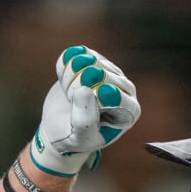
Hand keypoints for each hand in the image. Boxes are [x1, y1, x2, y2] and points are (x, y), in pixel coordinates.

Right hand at [30, 45, 139, 175]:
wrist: (61, 128)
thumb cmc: (75, 138)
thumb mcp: (80, 138)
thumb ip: (84, 120)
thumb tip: (85, 90)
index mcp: (129, 111)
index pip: (120, 96)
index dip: (108, 94)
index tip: (99, 92)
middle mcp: (124, 88)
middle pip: (101, 75)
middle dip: (78, 87)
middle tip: (71, 101)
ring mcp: (109, 72)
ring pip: (88, 61)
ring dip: (70, 78)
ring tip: (69, 96)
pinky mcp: (93, 60)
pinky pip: (76, 53)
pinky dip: (65, 64)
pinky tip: (64, 79)